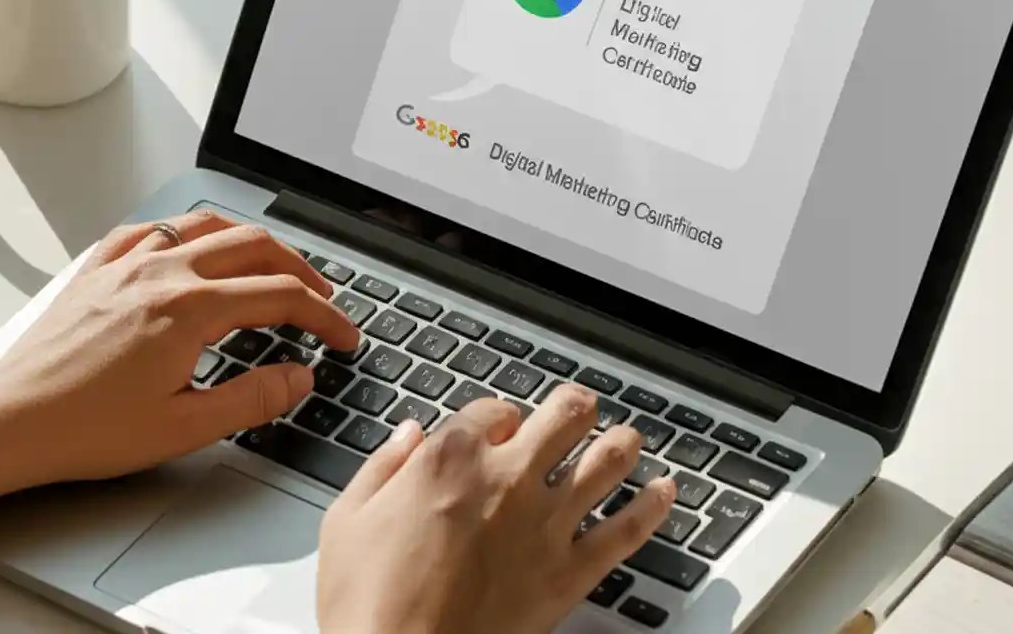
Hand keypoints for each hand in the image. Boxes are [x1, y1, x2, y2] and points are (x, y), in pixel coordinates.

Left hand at [0, 211, 357, 487]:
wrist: (10, 422)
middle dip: (300, 269)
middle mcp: (162, 274)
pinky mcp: (98, 270)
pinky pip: (152, 229)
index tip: (345, 335)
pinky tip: (192, 247)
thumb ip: (253, 398)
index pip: (280, 296)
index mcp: (190, 310)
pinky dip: (187, 231)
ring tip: (271, 263)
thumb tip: (299, 378)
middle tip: (321, 298)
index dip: (325, 316)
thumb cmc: (85, 428)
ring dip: (250, 240)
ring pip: (206, 224)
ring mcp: (127, 266)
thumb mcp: (185, 427)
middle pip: (254, 246)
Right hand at [317, 387, 675, 633]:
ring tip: (628, 438)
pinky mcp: (568, 573)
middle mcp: (507, 481)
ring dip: (622, 442)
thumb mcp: (348, 520)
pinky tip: (665, 492)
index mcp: (451, 459)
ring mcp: (545, 525)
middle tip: (580, 410)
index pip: (494, 409)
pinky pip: (626, 532)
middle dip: (575, 407)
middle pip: (565, 417)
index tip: (501, 426)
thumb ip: (383, 467)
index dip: (500, 414)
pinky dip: (652, 508)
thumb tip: (408, 435)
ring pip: (607, 461)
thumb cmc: (368, 604)